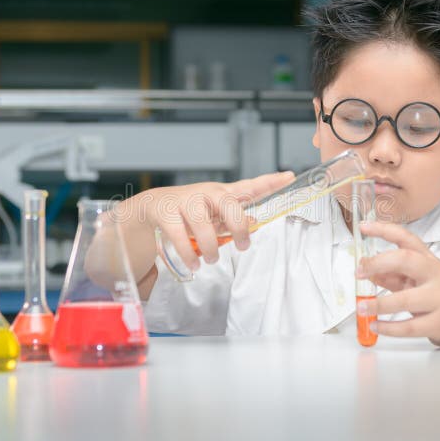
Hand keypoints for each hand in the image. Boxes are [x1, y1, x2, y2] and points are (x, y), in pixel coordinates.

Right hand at [146, 171, 293, 270]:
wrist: (150, 207)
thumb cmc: (188, 211)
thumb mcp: (213, 212)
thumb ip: (233, 216)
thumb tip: (256, 220)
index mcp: (221, 193)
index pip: (249, 185)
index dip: (270, 181)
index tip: (289, 176)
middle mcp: (206, 193)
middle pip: (229, 204)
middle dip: (239, 226)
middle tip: (243, 246)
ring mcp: (185, 201)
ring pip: (202, 223)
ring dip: (210, 246)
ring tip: (212, 260)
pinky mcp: (166, 213)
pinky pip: (179, 236)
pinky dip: (188, 254)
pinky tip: (194, 264)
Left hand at [355, 221, 439, 346]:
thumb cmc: (437, 292)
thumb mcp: (416, 278)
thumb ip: (392, 274)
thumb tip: (365, 270)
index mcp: (427, 259)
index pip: (405, 237)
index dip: (383, 230)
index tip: (363, 227)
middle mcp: (434, 274)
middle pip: (406, 260)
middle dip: (379, 263)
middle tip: (359, 272)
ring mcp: (439, 299)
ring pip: (405, 299)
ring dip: (379, 304)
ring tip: (361, 307)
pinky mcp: (438, 323)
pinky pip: (410, 327)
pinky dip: (389, 328)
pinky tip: (375, 325)